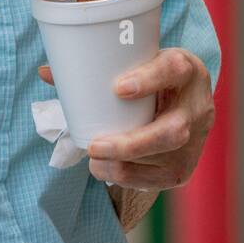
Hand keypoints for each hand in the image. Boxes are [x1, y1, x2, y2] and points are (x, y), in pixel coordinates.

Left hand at [37, 48, 214, 188]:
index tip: (118, 88)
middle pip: (172, 131)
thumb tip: (46, 73)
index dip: (148, 79)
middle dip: (131, 143)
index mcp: (186, 69)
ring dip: (123, 166)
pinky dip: (129, 178)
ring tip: (95, 161)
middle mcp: (197, 106)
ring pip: (164, 159)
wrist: (190, 101)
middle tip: (94, 147)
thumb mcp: (139, 62)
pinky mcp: (185, 168)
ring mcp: (196, 140)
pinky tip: (108, 171)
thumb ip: (97, 67)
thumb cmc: (154, 77)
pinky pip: (157, 180)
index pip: (172, 69)